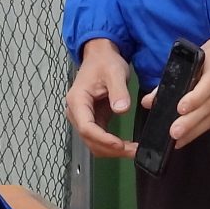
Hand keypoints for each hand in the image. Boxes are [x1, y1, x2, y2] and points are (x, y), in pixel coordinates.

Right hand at [65, 38, 136, 158]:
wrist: (101, 57)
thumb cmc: (105, 62)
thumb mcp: (114, 72)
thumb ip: (118, 91)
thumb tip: (121, 110)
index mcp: (77, 101)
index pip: (86, 127)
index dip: (103, 139)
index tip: (120, 145)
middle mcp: (76, 113)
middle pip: (89, 139)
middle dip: (110, 149)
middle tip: (133, 151)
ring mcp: (84, 118)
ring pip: (94, 143)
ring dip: (111, 150)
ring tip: (133, 150)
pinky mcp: (93, 120)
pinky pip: (100, 138)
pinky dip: (112, 145)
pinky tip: (127, 146)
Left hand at [154, 20, 209, 149]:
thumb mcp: (200, 54)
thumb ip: (175, 76)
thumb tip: (149, 101)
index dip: (195, 97)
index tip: (180, 108)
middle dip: (191, 121)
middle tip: (174, 133)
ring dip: (196, 129)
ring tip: (179, 140)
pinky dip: (205, 126)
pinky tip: (192, 134)